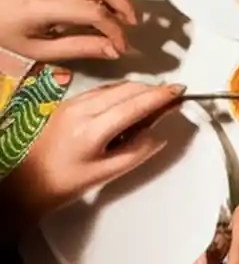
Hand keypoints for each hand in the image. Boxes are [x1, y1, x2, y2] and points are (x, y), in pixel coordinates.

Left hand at [0, 0, 139, 60]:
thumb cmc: (1, 33)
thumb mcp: (34, 50)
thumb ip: (77, 48)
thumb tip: (114, 50)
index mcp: (41, 7)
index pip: (93, 13)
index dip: (115, 30)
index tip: (121, 46)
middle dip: (124, 5)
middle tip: (131, 24)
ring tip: (128, 9)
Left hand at [3, 82, 183, 219]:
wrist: (26, 182)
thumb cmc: (64, 183)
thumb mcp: (106, 173)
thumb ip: (137, 152)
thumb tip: (159, 133)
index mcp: (91, 130)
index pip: (134, 104)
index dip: (160, 96)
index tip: (180, 91)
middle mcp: (81, 110)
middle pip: (127, 89)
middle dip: (152, 90)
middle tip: (171, 99)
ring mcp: (73, 103)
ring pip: (115, 87)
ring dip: (137, 90)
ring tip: (152, 103)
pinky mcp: (68, 103)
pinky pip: (102, 90)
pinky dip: (121, 92)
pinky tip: (128, 104)